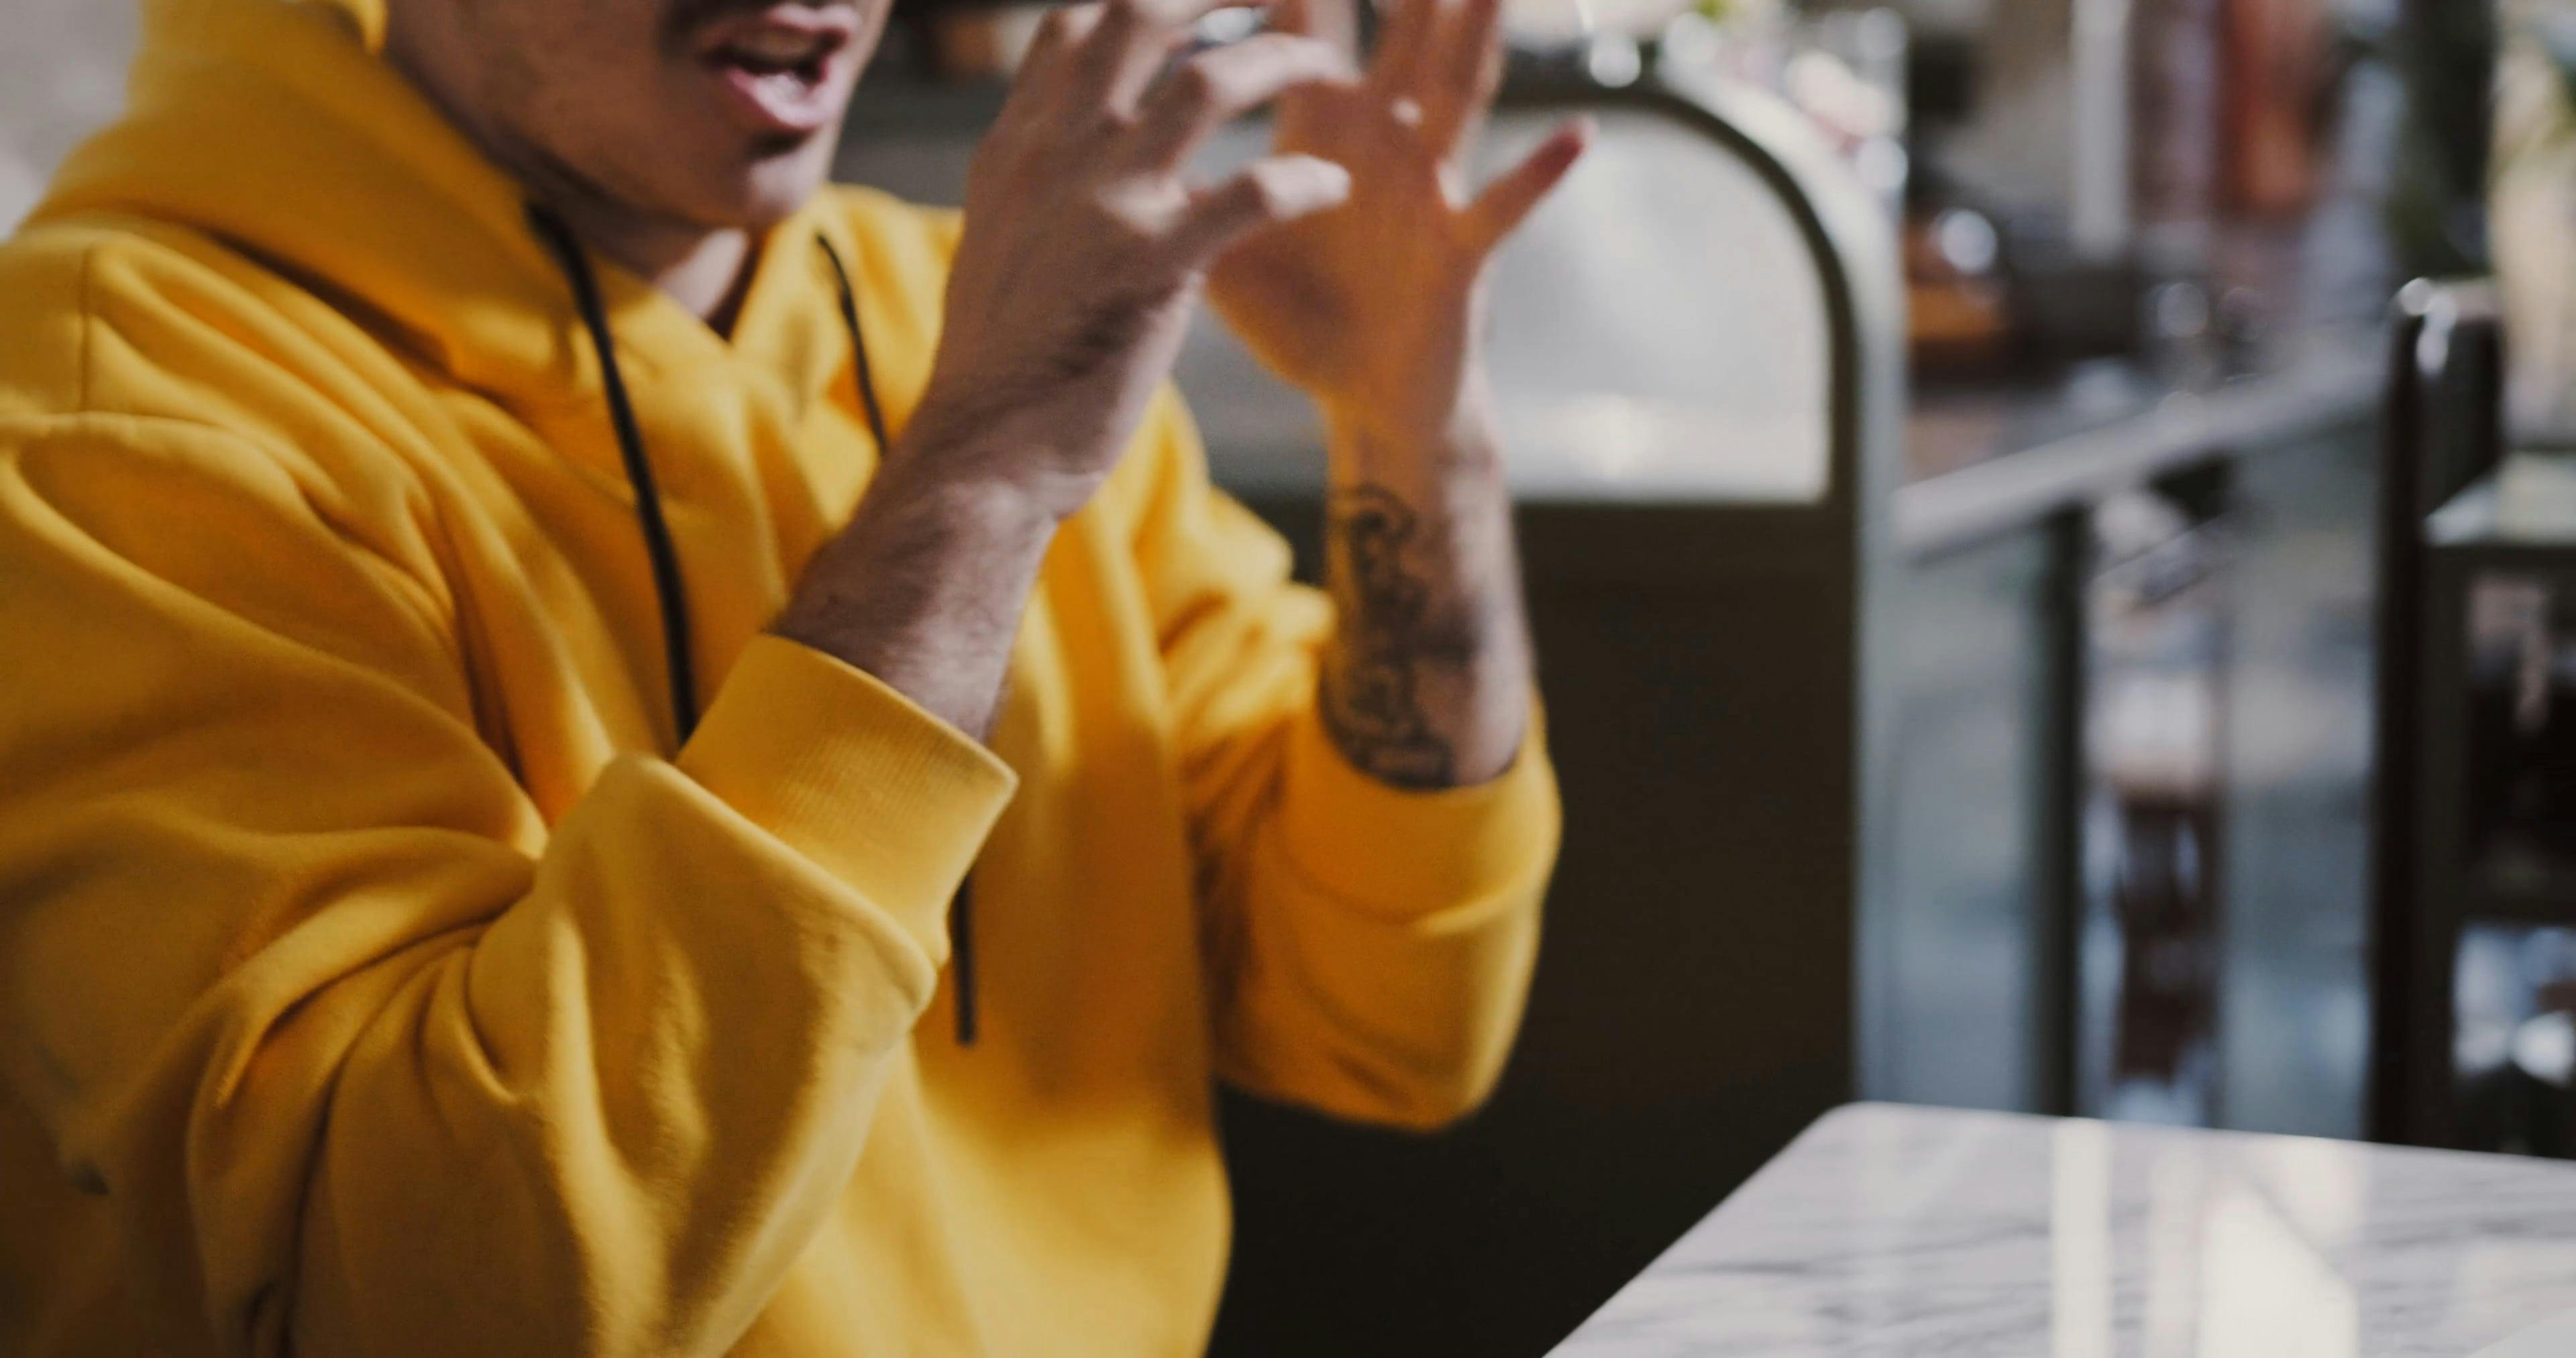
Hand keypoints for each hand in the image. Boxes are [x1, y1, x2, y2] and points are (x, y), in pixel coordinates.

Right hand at [903, 0, 1357, 518]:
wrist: (982, 450)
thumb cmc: (1001, 363)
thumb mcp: (999, 242)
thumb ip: (1038, 179)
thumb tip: (1074, 144)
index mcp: (1018, 148)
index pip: (1075, 27)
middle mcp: (1057, 156)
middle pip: (1140, 20)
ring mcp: (1104, 206)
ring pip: (1208, 85)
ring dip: (1280, 61)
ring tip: (1328, 66)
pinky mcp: (1153, 269)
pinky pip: (1252, 194)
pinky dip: (1304, 178)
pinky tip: (1332, 184)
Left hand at [1206, 0, 1588, 446]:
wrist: (1365, 400)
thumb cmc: (1300, 320)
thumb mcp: (1221, 249)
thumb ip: (1180, 188)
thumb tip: (1104, 145)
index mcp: (1321, 126)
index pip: (1299, 22)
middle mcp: (1383, 137)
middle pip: (1397, 26)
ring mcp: (1429, 186)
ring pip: (1458, 89)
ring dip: (1477, 31)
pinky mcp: (1460, 249)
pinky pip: (1505, 205)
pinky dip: (1540, 173)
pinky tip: (1576, 132)